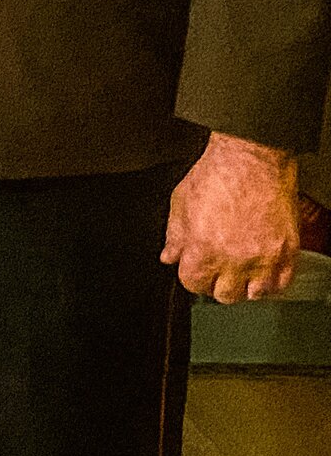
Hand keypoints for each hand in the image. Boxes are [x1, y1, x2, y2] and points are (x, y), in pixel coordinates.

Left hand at [162, 131, 299, 302]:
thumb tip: (169, 257)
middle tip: (219, 269)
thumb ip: (174, 235)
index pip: (193, 284)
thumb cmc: (217, 175)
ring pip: (253, 294)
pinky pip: (280, 285)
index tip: (197, 270)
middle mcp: (233, 259)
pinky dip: (271, 282)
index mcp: (202, 249)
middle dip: (218, 283)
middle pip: (223, 295)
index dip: (193, 276)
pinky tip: (263, 269)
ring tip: (241, 268)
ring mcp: (263, 259)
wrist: (251, 160)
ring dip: (245, 285)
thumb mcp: (180, 203)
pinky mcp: (287, 253)